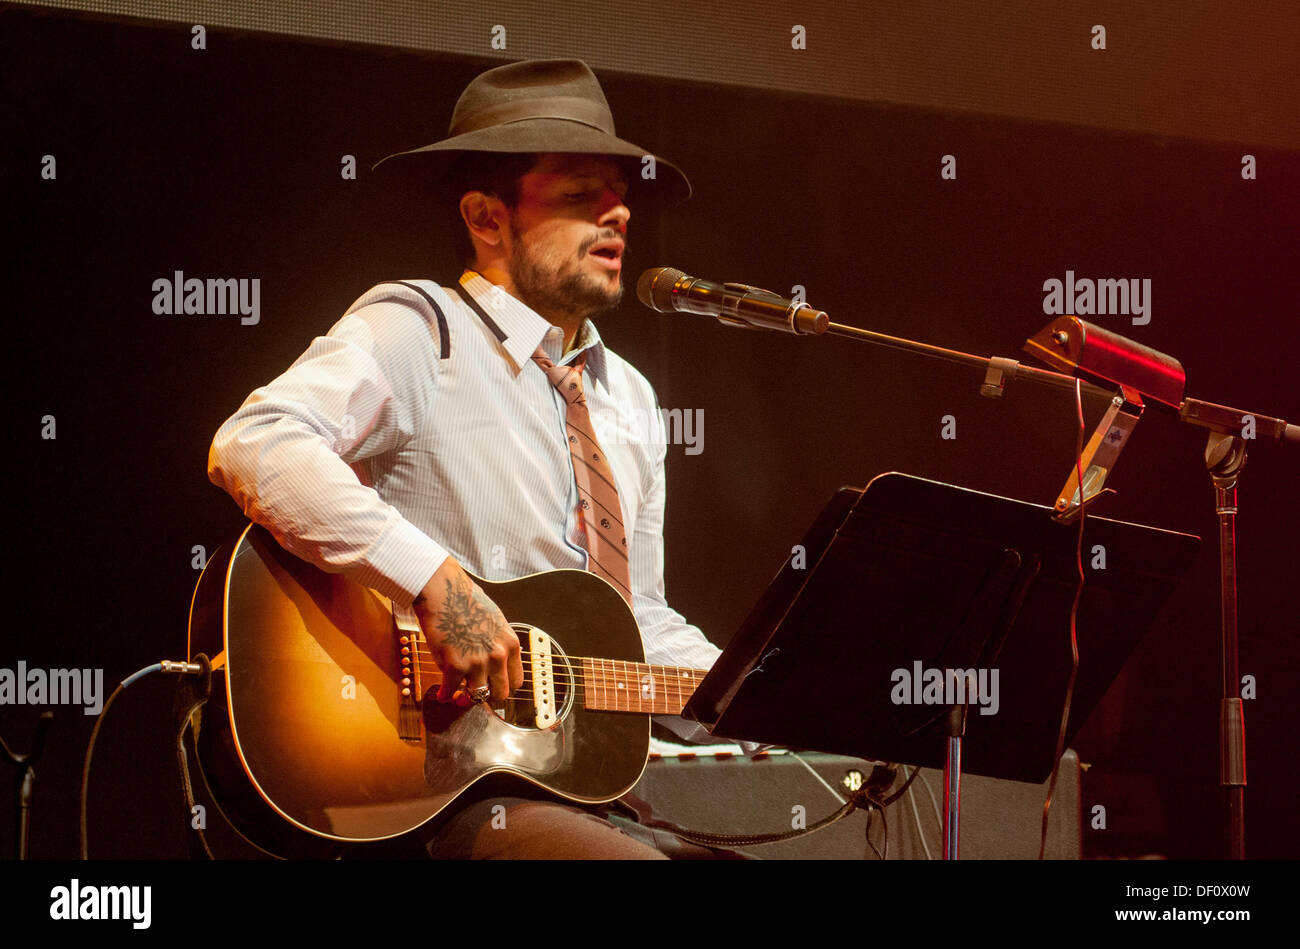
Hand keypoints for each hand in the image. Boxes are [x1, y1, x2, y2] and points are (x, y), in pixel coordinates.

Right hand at [412, 556, 523, 705]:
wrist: (445, 590)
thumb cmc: (466, 601)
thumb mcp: (495, 622)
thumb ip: (497, 644)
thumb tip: (494, 662)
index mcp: (510, 644)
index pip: (517, 681)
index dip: (504, 687)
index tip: (494, 688)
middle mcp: (498, 656)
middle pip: (500, 694)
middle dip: (488, 697)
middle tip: (476, 695)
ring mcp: (477, 663)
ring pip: (477, 696)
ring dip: (466, 699)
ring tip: (457, 697)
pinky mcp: (454, 665)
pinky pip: (450, 690)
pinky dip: (445, 694)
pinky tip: (442, 693)